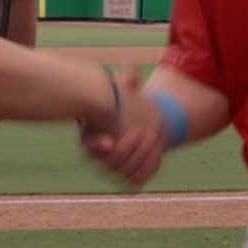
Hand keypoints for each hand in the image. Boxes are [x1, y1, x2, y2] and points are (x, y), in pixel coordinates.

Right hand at [79, 66, 167, 188]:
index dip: (99, 147)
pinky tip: (156, 152)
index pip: (91, 148)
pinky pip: (138, 180)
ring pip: (126, 172)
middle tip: (142, 132)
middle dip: (128, 149)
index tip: (109, 140)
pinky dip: (147, 168)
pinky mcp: (130, 176)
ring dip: (141, 157)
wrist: (136, 123)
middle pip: (111, 164)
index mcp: (92, 139)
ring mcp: (115, 169)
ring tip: (152, 139)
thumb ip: (126, 81)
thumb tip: (132, 68)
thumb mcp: (122, 91)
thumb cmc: (124, 106)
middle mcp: (101, 158)